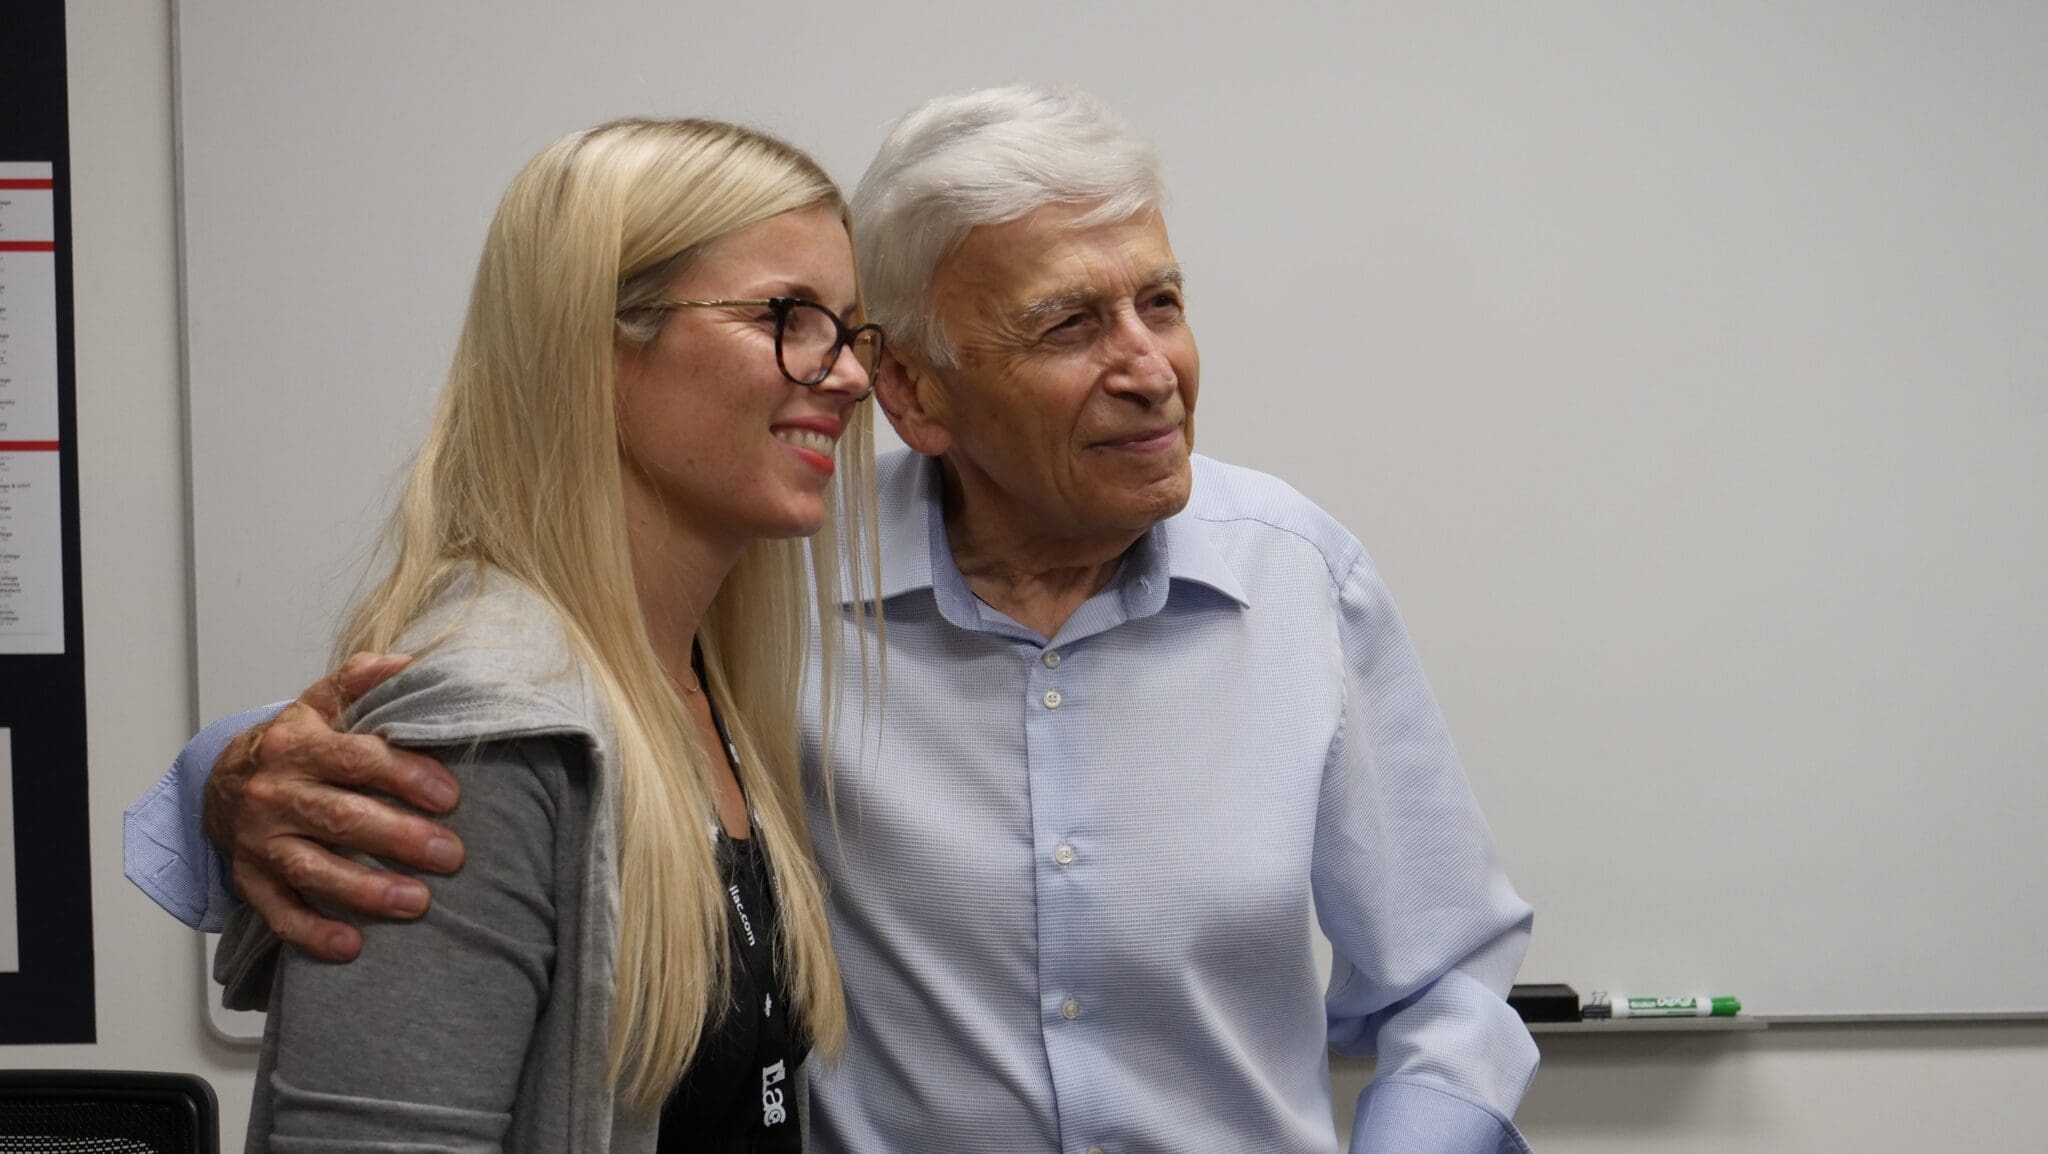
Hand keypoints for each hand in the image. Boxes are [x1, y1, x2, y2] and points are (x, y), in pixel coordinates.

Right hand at [204, 652, 465, 960]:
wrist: (222, 781)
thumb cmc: (292, 743)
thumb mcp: (320, 703)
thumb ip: (360, 679)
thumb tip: (406, 662)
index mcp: (297, 746)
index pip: (357, 759)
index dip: (405, 776)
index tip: (450, 797)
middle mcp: (274, 794)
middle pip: (340, 818)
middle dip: (399, 838)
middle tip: (452, 856)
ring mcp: (259, 841)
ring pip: (312, 869)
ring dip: (366, 890)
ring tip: (418, 903)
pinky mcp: (250, 880)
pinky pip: (280, 911)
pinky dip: (313, 931)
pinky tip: (351, 946)